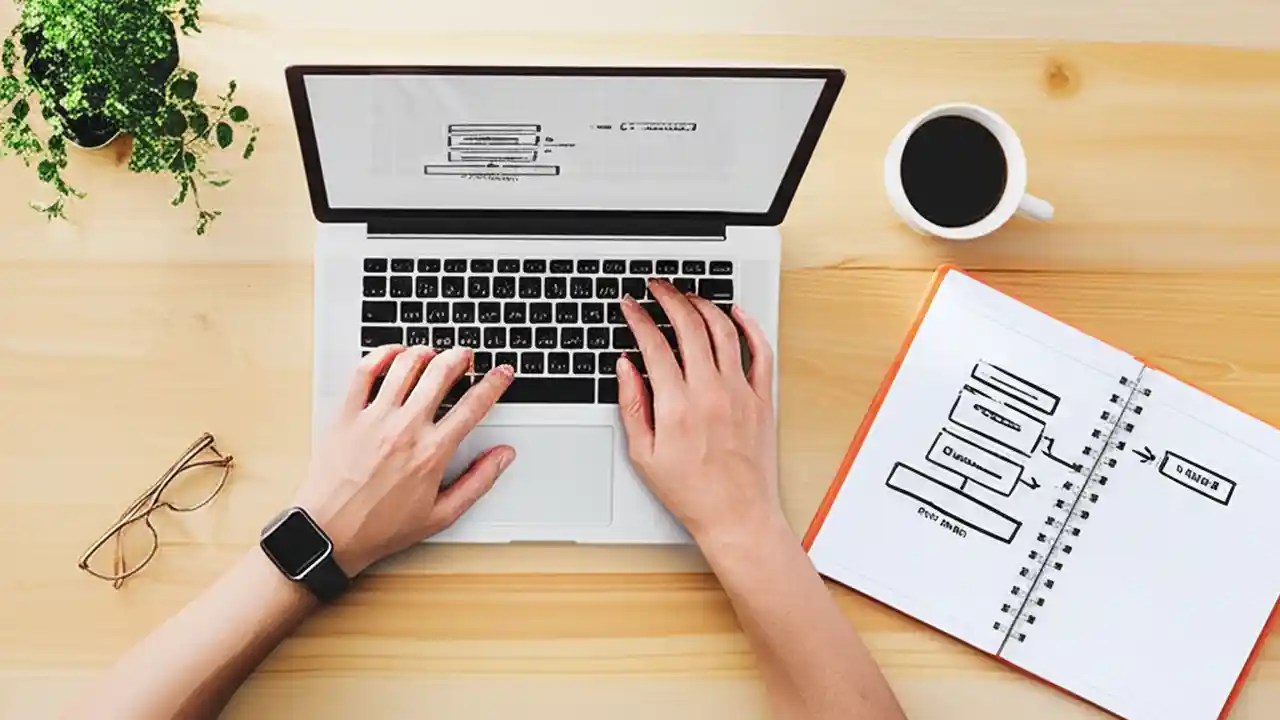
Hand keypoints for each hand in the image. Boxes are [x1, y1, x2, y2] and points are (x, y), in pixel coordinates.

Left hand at [292, 346, 515, 574]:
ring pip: (406, 365)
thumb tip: (503, 456)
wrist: (330, 532)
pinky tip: (393, 354)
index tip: (501, 374)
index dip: (494, 383)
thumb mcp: (441, 514)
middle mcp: (405, 429)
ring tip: (432, 353)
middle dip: (460, 357)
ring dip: (425, 352)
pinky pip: (364, 371)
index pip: (473, 405)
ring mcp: (374, 418)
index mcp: (432, 452)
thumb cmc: (381, 527)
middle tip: (466, 356)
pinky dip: (382, 354)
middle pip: (441, 372)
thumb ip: (478, 482)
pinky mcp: (347, 414)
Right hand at [616, 279, 781, 545]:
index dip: (638, 317)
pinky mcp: (761, 399)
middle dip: (669, 298)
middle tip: (657, 287)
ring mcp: (740, 393)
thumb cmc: (691, 492)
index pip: (653, 344)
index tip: (629, 305)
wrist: (737, 516)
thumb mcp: (644, 455)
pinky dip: (748, 326)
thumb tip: (625, 368)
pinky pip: (759, 351)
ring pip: (724, 330)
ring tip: (687, 295)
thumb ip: (633, 405)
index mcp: (677, 406)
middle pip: (689, 326)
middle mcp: (711, 392)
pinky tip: (735, 313)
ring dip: (703, 304)